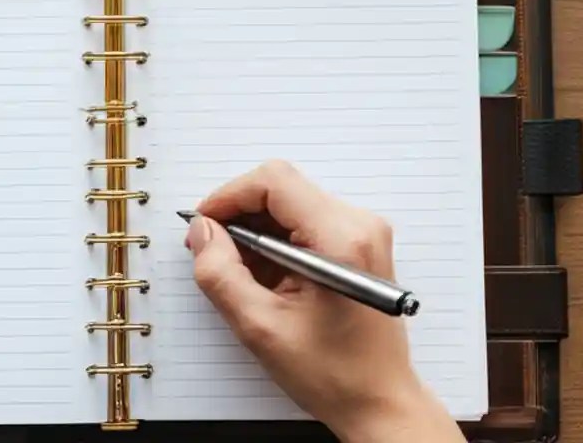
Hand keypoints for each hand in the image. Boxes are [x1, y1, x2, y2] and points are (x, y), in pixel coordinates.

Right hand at [186, 160, 462, 442]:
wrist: (379, 400)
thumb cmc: (334, 373)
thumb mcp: (260, 327)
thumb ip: (221, 273)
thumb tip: (202, 232)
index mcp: (341, 240)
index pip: (275, 182)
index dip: (229, 196)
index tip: (204, 223)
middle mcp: (359, 225)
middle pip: (282, 189)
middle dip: (239, 215)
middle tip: (214, 252)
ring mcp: (363, 232)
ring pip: (290, 204)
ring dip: (257, 230)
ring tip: (244, 275)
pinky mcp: (358, 243)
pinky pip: (305, 221)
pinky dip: (276, 240)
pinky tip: (267, 277)